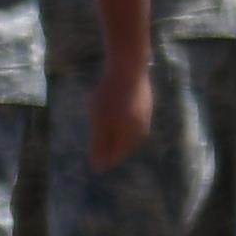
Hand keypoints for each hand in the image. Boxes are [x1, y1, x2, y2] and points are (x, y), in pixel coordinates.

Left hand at [88, 51, 152, 172]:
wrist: (129, 68)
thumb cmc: (110, 97)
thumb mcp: (99, 123)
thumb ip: (99, 146)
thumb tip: (98, 168)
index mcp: (130, 138)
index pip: (115, 156)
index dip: (101, 156)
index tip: (89, 151)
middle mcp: (142, 130)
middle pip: (123, 144)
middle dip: (109, 144)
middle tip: (94, 136)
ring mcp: (146, 115)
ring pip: (128, 130)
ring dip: (115, 130)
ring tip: (102, 122)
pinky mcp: (146, 102)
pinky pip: (132, 117)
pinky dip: (121, 118)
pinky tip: (114, 109)